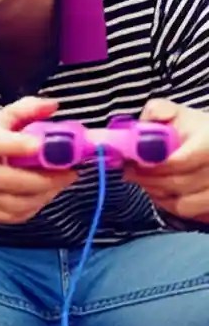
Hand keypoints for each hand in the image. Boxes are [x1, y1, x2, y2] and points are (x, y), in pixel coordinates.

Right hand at [0, 96, 78, 223]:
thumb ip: (26, 110)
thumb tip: (53, 105)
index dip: (17, 145)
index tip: (40, 145)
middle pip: (11, 179)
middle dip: (45, 178)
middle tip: (70, 172)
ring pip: (17, 202)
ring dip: (45, 194)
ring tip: (60, 182)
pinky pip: (16, 215)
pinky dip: (35, 206)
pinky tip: (44, 194)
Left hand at [126, 99, 208, 220]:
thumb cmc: (195, 130)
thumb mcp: (177, 113)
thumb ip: (157, 111)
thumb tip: (139, 127)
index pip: (178, 162)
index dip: (151, 166)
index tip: (132, 162)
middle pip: (179, 183)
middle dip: (148, 179)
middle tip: (129, 172)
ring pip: (184, 204)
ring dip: (158, 194)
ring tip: (146, 181)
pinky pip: (190, 213)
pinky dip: (171, 205)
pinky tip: (161, 191)